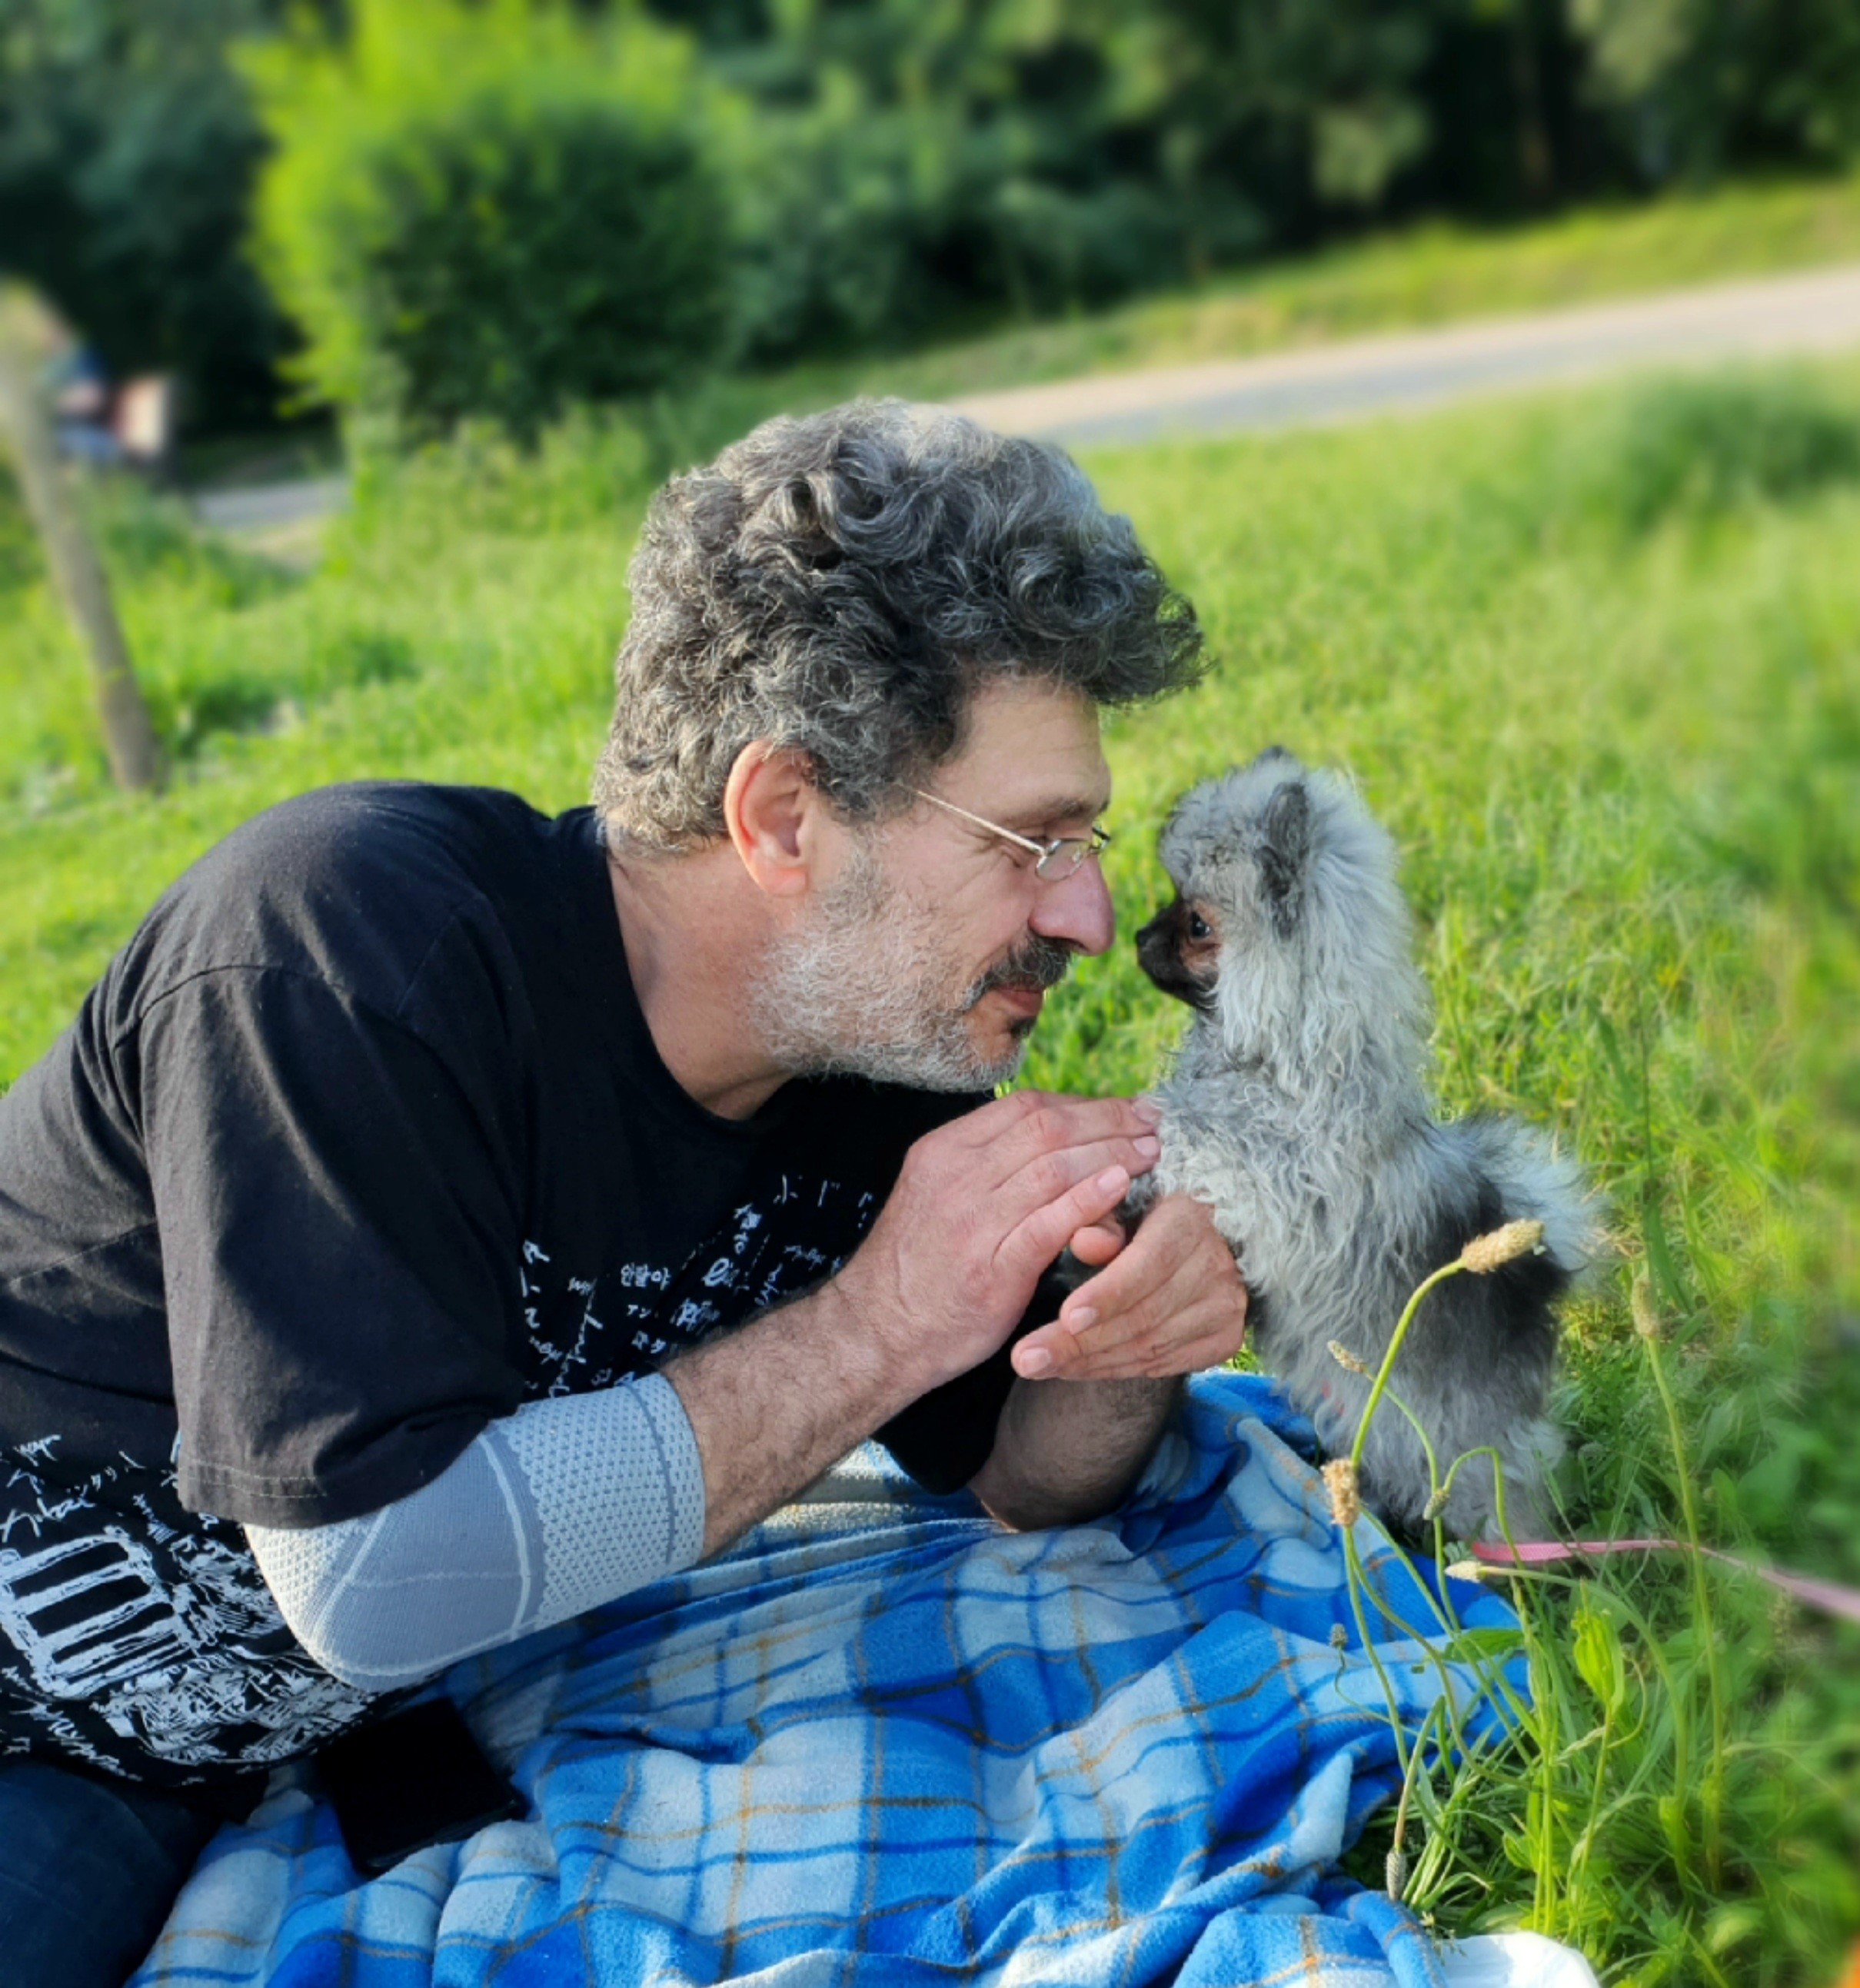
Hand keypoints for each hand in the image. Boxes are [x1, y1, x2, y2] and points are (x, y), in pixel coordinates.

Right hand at [833, 1090, 1162, 1394]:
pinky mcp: (991, 1267)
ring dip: (1112, 1154)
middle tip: (1153, 1125)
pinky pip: (1048, 1222)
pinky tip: (1120, 1185)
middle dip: (1109, 1121)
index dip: (1086, 1104)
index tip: (1125, 1110)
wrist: (877, 1332)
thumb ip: (989, 1167)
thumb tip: (1058, 1141)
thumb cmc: (920, 1267)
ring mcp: (972, 1221)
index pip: (1027, 1107)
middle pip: (1047, 1128)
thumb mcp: (941, 1195)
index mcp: (944, 1150)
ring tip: (1150, 1153)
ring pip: (1054, 1166)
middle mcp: (955, 1176)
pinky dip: (1089, 1198)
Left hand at [1010, 1191, 1247, 1381]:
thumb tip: (1082, 1241)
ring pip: (1150, 1347)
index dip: (1106, 1294)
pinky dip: (1116, 1370)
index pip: (1147, 1264)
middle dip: (1079, 1343)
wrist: (1199, 1242)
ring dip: (1090, 1362)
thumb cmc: (1141, 1218)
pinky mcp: (1226, 1338)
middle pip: (1143, 1316)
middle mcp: (1216, 1264)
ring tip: (1041, 1365)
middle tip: (1026, 1359)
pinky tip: (1078, 1368)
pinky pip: (1164, 1365)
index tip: (1065, 1316)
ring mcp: (1226, 1306)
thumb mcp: (1116, 1208)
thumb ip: (1098, 1222)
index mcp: (1188, 1219)